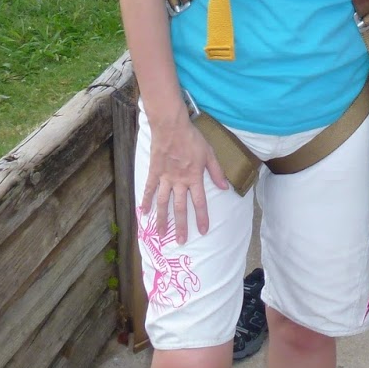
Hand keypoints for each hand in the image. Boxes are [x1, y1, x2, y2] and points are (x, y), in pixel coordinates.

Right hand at [140, 114, 229, 243]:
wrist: (171, 126)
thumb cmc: (192, 138)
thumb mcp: (209, 153)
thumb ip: (216, 172)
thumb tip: (225, 187)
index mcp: (194, 178)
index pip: (199, 202)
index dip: (201, 217)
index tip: (202, 231)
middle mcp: (179, 181)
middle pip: (179, 208)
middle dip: (180, 226)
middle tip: (180, 241)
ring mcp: (165, 178)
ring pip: (162, 203)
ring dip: (162, 220)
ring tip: (160, 234)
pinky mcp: (154, 172)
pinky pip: (148, 189)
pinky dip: (145, 201)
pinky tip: (143, 213)